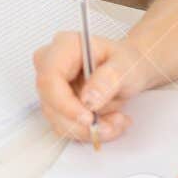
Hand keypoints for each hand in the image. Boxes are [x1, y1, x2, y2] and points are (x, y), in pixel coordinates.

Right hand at [33, 31, 155, 142]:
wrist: (128, 70)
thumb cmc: (125, 61)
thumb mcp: (125, 65)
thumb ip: (109, 78)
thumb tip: (89, 98)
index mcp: (65, 46)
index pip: (49, 78)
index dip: (65, 103)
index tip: (88, 118)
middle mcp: (52, 64)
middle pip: (51, 102)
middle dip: (81, 122)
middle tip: (112, 124)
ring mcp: (52, 85)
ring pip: (58, 119)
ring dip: (88, 129)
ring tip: (116, 120)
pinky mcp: (56, 103)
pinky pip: (65, 126)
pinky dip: (87, 131)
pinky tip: (107, 122)